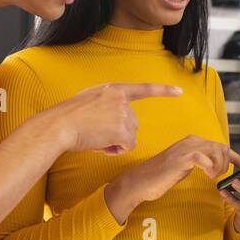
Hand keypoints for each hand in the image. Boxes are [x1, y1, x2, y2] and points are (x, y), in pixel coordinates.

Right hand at [50, 82, 181, 153]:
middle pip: (133, 123)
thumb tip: (114, 118)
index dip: (163, 91)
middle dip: (118, 133)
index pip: (143, 88)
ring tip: (95, 137)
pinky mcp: (123, 130)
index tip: (179, 92)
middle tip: (96, 133)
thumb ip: (105, 102)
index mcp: (114, 89)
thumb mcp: (89, 99)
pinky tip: (100, 145)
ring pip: (129, 136)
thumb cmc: (68, 116)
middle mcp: (122, 99)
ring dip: (115, 142)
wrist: (59, 125)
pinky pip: (127, 146)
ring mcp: (124, 114)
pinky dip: (115, 150)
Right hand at [105, 135, 238, 222]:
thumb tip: (217, 166)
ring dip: (220, 167)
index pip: (220, 145)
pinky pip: (206, 159)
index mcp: (192, 142)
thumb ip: (200, 162)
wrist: (140, 182)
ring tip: (214, 177)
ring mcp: (186, 148)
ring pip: (217, 151)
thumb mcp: (185, 167)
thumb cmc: (160, 176)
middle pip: (222, 147)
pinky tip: (208, 177)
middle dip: (229, 163)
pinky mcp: (182, 158)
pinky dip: (212, 169)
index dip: (236, 157)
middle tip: (224, 176)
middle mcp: (191, 141)